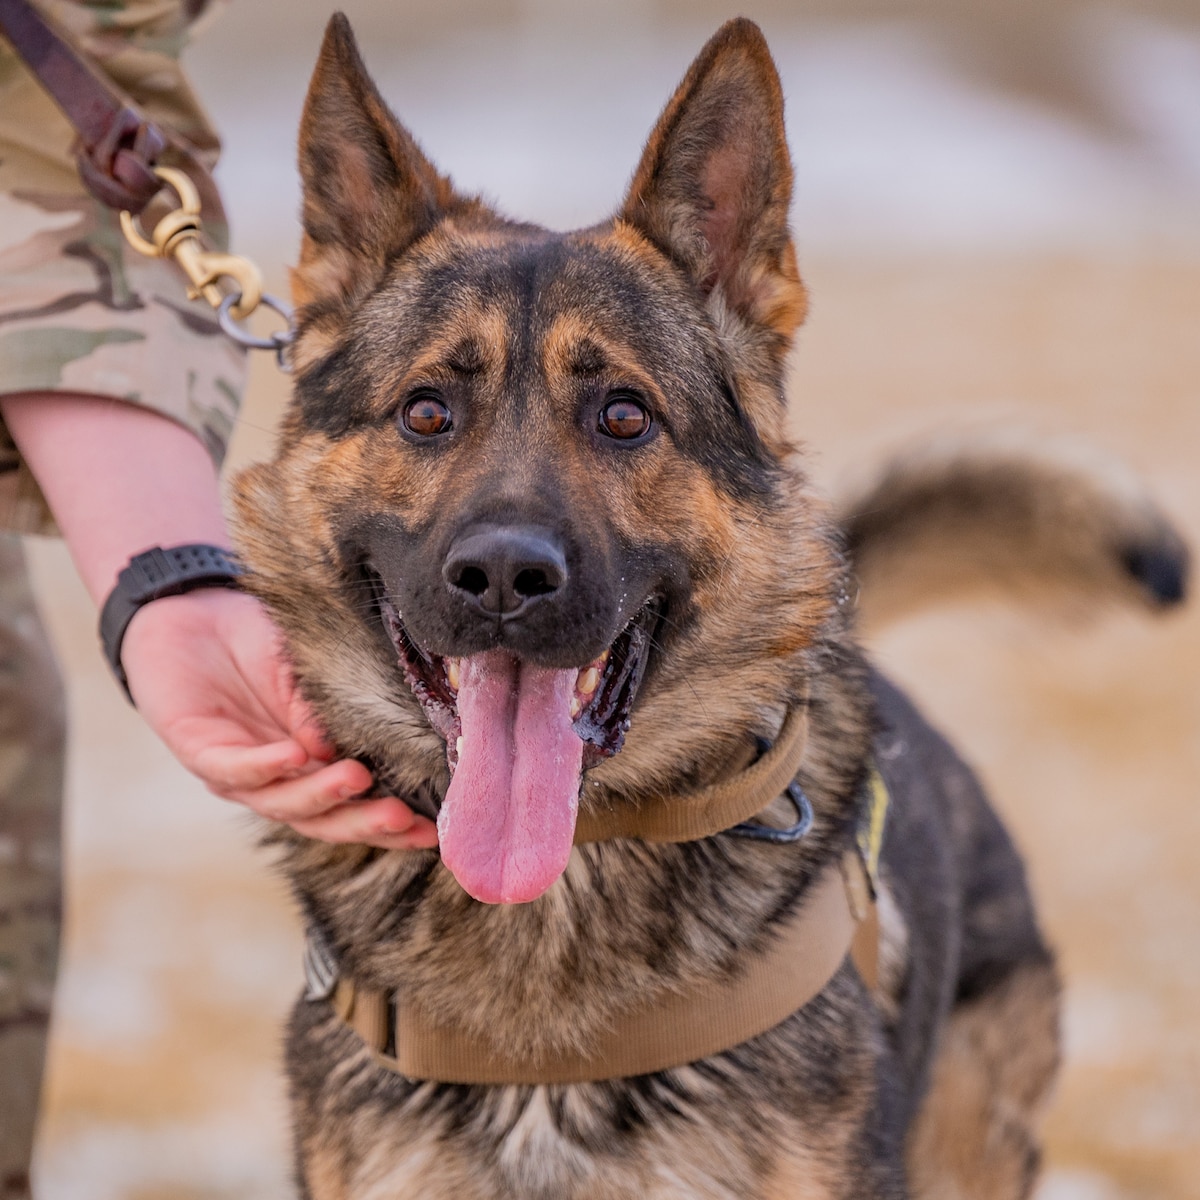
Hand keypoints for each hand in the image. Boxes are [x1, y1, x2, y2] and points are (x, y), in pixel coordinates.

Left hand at [120, 587, 438, 849]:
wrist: (191, 612)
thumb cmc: (256, 643)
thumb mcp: (308, 672)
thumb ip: (329, 711)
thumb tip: (358, 751)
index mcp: (310, 766)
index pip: (353, 806)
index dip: (390, 824)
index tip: (435, 828)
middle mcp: (276, 780)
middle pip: (322, 821)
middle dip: (363, 824)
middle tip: (403, 820)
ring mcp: (237, 773)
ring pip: (281, 802)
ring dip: (320, 794)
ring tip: (357, 778)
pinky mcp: (198, 752)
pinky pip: (235, 769)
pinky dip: (266, 765)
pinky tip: (296, 755)